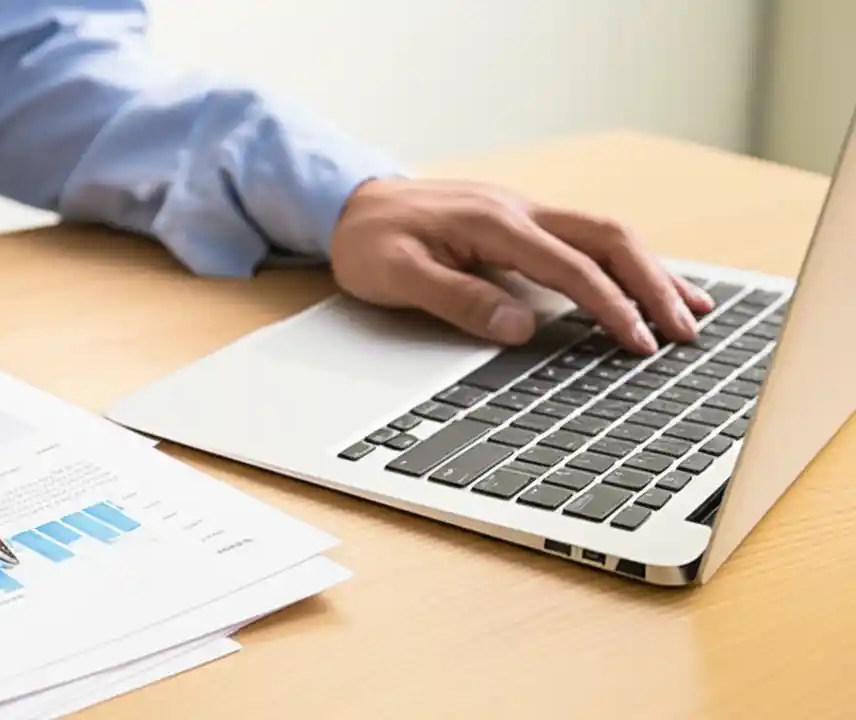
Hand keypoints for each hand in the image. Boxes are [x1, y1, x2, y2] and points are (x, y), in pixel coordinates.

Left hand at [330, 178, 713, 353]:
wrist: (352, 202)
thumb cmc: (370, 242)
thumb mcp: (397, 276)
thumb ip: (457, 299)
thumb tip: (519, 327)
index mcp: (493, 224)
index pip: (570, 266)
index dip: (610, 305)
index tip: (639, 342)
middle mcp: (519, 210)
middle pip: (607, 238)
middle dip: (652, 283)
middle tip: (686, 331)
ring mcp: (525, 212)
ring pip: (605, 233)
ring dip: (650, 269)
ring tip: (693, 308)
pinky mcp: (522, 222)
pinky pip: (586, 237)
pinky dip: (624, 262)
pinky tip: (645, 283)